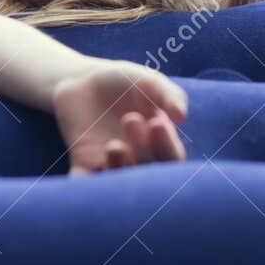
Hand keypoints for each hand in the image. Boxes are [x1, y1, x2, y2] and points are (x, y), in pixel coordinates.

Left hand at [53, 63, 188, 175]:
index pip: (171, 157)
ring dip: (117, 167)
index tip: (157, 123)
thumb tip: (182, 115)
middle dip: (142, 150)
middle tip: (130, 119)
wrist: (84, 82)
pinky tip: (82, 177)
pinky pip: (85, 180)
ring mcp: (111, 164)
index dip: (166, 146)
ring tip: (114, 145)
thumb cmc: (125, 82)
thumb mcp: (149, 82)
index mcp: (160, 143)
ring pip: (118, 180)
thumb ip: (167, 95)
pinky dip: (83, 183)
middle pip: (146, 171)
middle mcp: (138, 159)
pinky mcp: (85, 165)